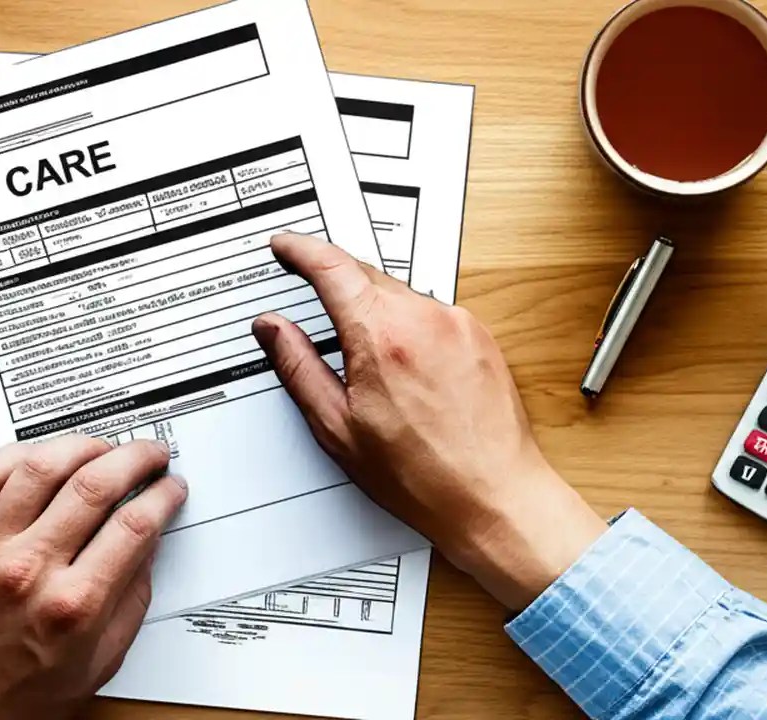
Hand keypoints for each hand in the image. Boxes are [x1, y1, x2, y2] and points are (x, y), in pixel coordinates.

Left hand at [0, 435, 186, 719]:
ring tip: (102, 447)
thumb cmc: (17, 701)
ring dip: (82, 445)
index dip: (163, 496)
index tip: (170, 488)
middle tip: (149, 454)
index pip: (134, 525)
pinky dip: (20, 452)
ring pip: (41, 466)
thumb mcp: (99, 662)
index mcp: (74, 607)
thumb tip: (147, 543)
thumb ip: (131, 599)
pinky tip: (44, 454)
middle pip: (95, 485)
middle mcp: (28, 572)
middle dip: (134, 459)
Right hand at [252, 234, 606, 609]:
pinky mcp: (481, 336)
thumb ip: (298, 367)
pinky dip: (409, 324)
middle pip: (366, 275)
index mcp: (382, 336)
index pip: (331, 267)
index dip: (300, 250)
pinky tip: (404, 365)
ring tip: (364, 355)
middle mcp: (425, 319)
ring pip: (401, 294)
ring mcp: (459, 324)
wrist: (495, 496)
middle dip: (336, 281)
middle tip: (311, 296)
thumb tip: (272, 330)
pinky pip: (432, 313)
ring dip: (374, 307)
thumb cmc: (424, 477)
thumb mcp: (338, 427)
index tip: (286, 247)